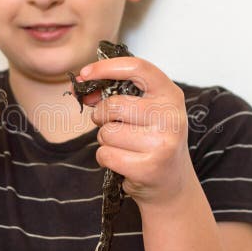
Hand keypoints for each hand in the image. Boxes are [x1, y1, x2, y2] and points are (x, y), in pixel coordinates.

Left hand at [78, 57, 198, 206]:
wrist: (172, 182)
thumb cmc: (153, 141)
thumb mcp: (144, 111)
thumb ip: (115, 94)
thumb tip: (78, 85)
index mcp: (170, 95)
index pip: (137, 68)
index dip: (106, 68)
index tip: (85, 73)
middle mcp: (170, 116)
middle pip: (113, 105)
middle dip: (102, 116)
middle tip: (114, 125)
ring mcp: (162, 143)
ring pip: (106, 132)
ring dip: (107, 141)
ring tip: (126, 147)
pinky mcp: (148, 167)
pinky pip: (105, 154)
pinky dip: (107, 158)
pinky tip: (125, 162)